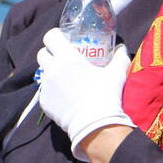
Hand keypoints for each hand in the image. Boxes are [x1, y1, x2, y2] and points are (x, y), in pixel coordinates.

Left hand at [36, 28, 134, 160]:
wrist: (94, 125)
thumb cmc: (105, 95)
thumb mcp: (116, 74)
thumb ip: (120, 58)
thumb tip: (121, 48)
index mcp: (67, 58)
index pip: (50, 36)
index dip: (55, 36)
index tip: (63, 40)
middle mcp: (52, 69)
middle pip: (42, 53)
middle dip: (50, 54)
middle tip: (63, 59)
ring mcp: (46, 86)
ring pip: (42, 72)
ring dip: (51, 72)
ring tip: (65, 79)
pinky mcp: (44, 102)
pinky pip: (44, 91)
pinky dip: (52, 90)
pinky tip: (64, 96)